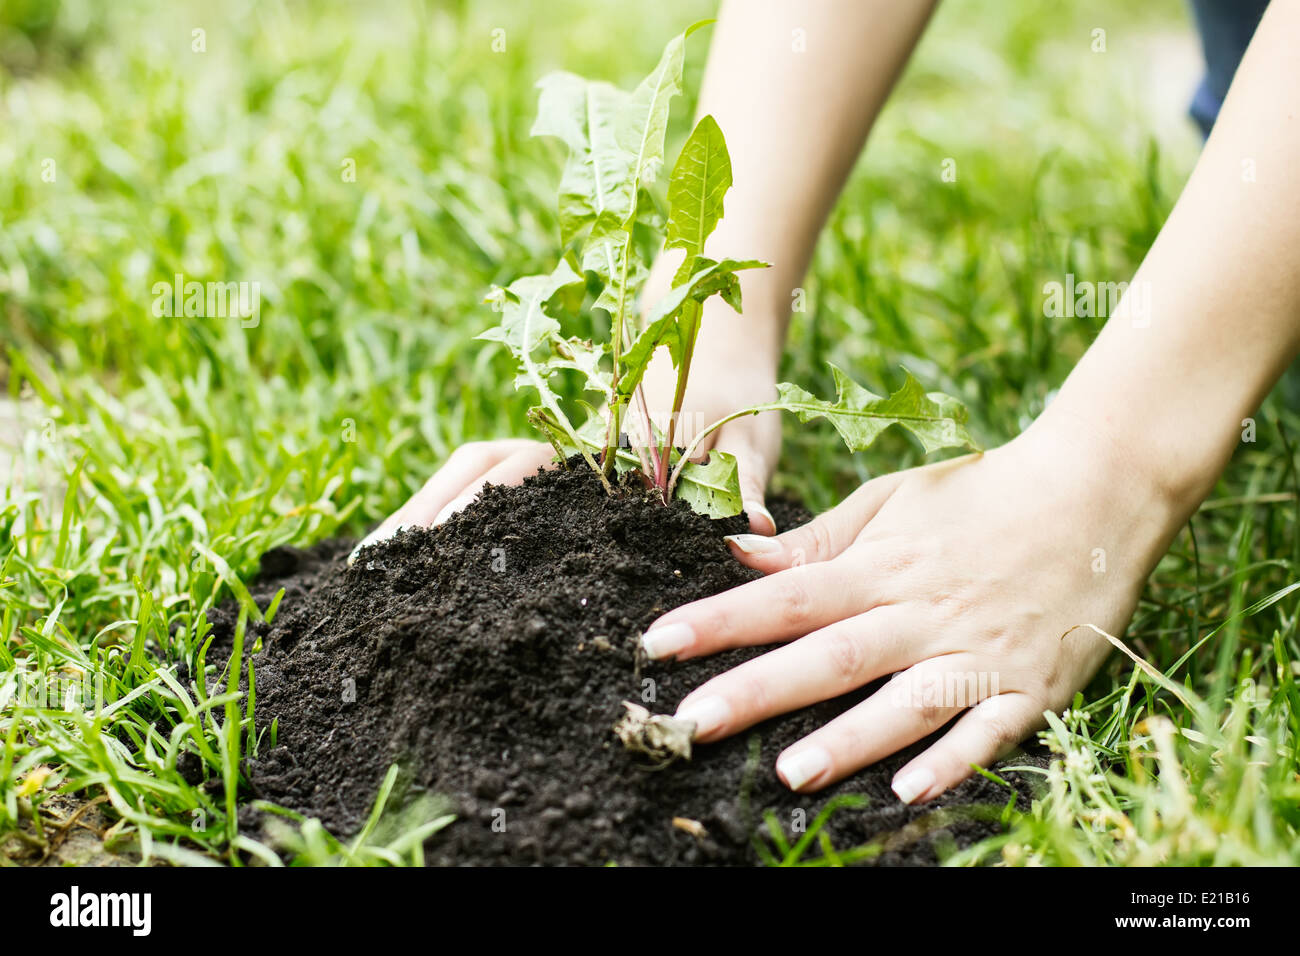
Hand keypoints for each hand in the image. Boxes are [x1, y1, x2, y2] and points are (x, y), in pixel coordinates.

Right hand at [352, 302, 784, 562]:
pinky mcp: (554, 479)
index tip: (419, 547)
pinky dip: (449, 522)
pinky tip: (423, 564)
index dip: (464, 506)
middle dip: (421, 519)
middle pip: (473, 475)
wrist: (725, 365)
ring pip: (471, 483)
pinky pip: (488, 495)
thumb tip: (751, 526)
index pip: (515, 471)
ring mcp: (551, 460)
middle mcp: (563, 446)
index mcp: (599, 441)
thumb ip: (742, 481)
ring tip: (376, 575)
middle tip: (371, 575)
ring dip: (426, 520)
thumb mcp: (747, 444)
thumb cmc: (736, 408)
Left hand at [639, 417, 1180, 802]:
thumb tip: (741, 555)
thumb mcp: (891, 501)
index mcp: (882, 566)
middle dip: (758, 690)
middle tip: (691, 722)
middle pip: (831, 656)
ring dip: (848, 738)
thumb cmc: (979, 495)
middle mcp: (923, 612)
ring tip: (790, 772)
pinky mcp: (1030, 686)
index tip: (657, 643)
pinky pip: (988, 732)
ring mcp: (978, 652)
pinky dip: (951, 763)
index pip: (786, 597)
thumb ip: (818, 541)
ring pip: (905, 701)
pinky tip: (907, 792)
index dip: (720, 620)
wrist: (1095, 492)